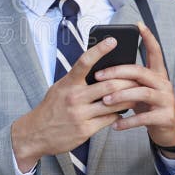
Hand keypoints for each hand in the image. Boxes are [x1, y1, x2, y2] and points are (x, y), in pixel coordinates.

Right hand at [11, 37, 136, 171]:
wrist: (36, 133)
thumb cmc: (51, 108)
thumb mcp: (59, 89)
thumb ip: (77, 80)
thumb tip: (98, 69)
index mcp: (68, 83)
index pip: (84, 62)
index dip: (99, 50)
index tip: (113, 40)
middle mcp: (74, 97)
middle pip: (108, 85)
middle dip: (127, 81)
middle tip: (138, 77)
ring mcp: (80, 114)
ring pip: (113, 103)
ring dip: (128, 98)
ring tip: (136, 94)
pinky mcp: (86, 130)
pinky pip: (110, 119)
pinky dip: (119, 114)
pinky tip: (122, 111)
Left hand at [93, 21, 174, 149]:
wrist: (168, 130)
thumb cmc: (147, 106)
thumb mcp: (139, 89)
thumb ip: (128, 80)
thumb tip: (100, 69)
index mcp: (157, 74)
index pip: (155, 52)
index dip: (148, 38)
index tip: (138, 24)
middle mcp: (164, 83)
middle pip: (140, 72)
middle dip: (117, 72)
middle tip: (98, 76)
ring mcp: (166, 100)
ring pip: (142, 93)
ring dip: (121, 96)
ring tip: (104, 101)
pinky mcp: (165, 116)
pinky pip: (144, 118)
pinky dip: (128, 121)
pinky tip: (115, 124)